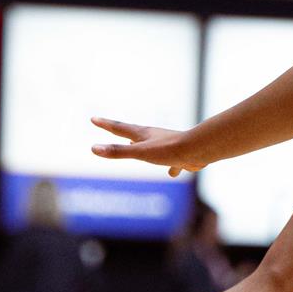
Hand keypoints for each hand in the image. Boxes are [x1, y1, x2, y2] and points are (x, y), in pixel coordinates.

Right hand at [91, 116, 211, 175]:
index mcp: (142, 135)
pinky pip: (171, 160)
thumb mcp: (139, 152)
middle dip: (122, 131)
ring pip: (152, 145)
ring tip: (138, 148)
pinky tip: (173, 172)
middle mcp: (153, 137)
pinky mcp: (179, 155)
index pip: (119, 128)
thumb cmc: (168, 150)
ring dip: (143, 146)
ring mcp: (167, 145)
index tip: (93, 119)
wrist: (198, 149)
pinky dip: (169, 165)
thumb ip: (117, 152)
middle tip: (113, 127)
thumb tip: (93, 148)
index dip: (105, 124)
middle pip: (134, 133)